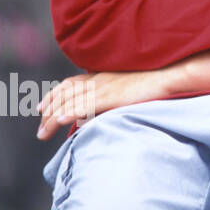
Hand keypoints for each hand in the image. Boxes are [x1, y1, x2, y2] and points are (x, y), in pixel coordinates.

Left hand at [35, 67, 178, 140]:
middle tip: (41, 129)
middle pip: (64, 94)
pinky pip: (83, 106)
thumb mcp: (129, 85)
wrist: (168, 76)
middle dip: (47, 112)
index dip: (53, 95)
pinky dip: (68, 113)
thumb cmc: (155, 82)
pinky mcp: (110, 97)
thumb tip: (104, 108)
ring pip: (68, 102)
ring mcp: (103, 88)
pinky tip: (59, 122)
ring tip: (43, 133)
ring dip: (51, 119)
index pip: (69, 83)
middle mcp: (98, 80)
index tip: (41, 108)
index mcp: (102, 76)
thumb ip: (114, 92)